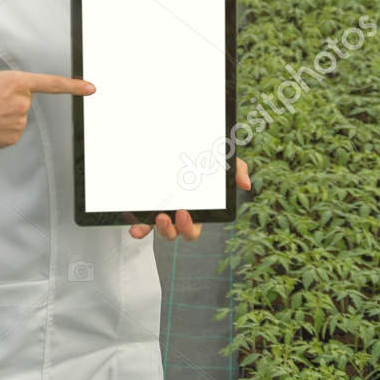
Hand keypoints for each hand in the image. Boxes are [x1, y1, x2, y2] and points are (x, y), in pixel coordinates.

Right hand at [0, 69, 93, 161]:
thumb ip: (4, 82)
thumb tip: (9, 94)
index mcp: (16, 82)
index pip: (51, 84)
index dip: (73, 87)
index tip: (91, 89)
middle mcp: (22, 103)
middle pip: (24, 100)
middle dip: (10, 100)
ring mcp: (18, 123)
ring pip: (17, 117)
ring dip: (3, 115)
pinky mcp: (11, 139)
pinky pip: (10, 131)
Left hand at [127, 159, 251, 240]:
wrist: (172, 146)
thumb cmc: (202, 159)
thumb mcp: (219, 160)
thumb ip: (236, 168)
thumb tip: (245, 184)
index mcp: (194, 210)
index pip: (192, 227)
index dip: (189, 227)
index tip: (185, 213)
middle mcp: (176, 214)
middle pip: (177, 233)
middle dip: (175, 229)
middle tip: (175, 214)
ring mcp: (160, 211)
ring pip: (159, 230)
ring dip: (158, 229)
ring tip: (158, 216)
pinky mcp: (145, 207)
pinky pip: (141, 222)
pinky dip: (138, 227)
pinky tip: (133, 226)